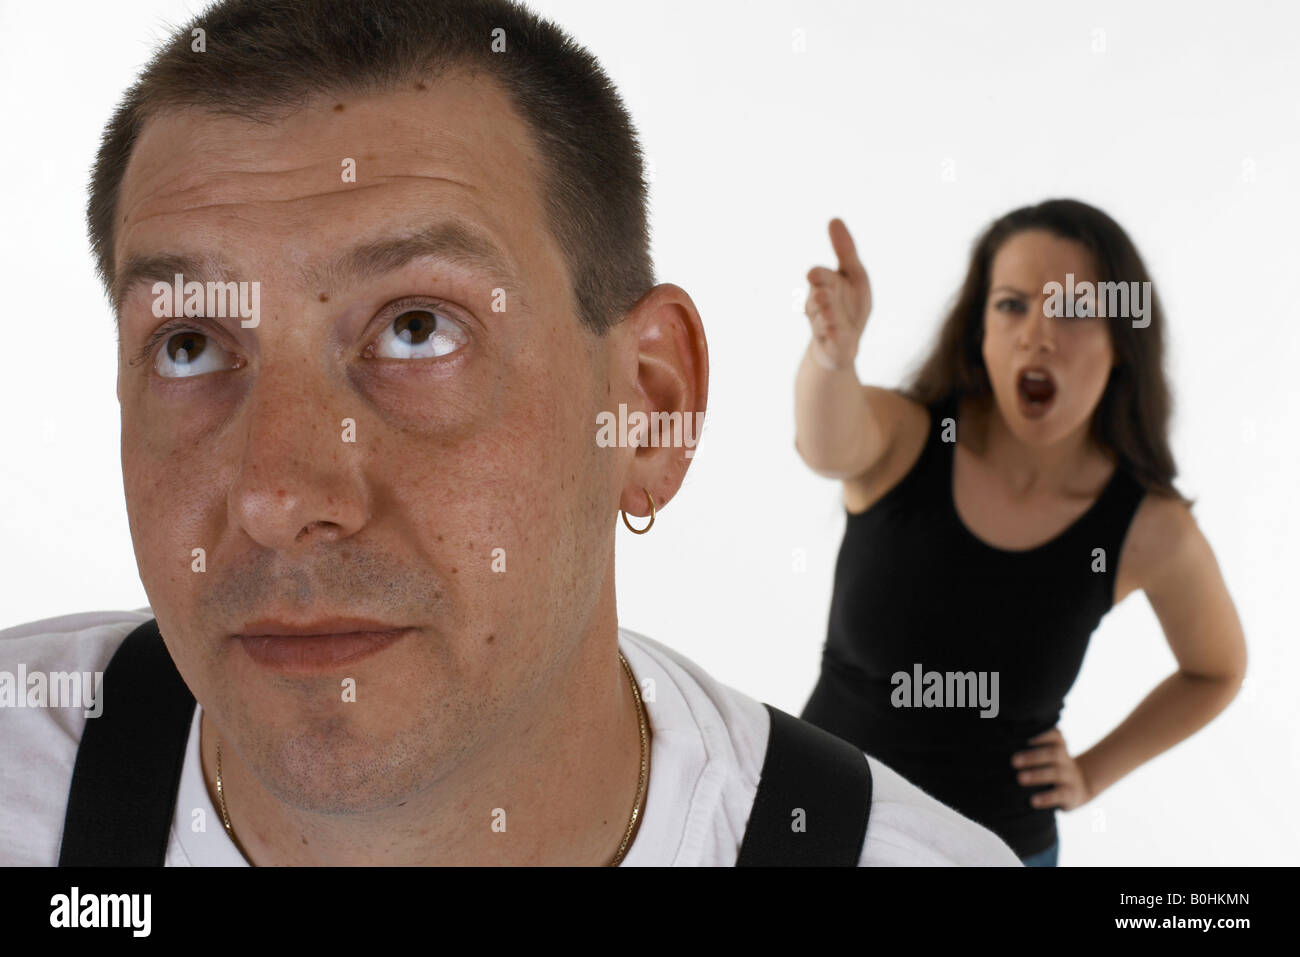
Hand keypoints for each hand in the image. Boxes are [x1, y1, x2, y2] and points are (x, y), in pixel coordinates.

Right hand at [804, 217, 871, 369]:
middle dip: (820, 297)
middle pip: (818, 299)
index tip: (813, 274)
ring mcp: (824, 328)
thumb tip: (833, 218)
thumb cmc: (848, 306)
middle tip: (822, 295)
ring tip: (829, 314)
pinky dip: (833, 339)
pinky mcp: (831, 348)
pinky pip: (832, 343)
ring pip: (822, 321)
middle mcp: (820, 307)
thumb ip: (845, 250)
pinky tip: (838, 336)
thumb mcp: (854, 276)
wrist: (842, 346)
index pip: (820, 278)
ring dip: (825, 317)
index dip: (819, 277)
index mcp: (825, 286)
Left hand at [1011, 727, 1092, 810]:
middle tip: (1013, 761)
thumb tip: (999, 748)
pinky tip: (1033, 801)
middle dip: (1033, 757)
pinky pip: (1061, 795)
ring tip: (1020, 779)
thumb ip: (1031, 749)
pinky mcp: (1072, 794)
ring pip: (1056, 773)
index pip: (1055, 735)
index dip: (1042, 735)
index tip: (1024, 738)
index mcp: (1059, 746)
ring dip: (1037, 775)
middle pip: (1053, 754)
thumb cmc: (1052, 767)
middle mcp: (1066, 759)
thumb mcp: (1048, 756)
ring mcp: (1070, 776)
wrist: (1080, 787)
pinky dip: (1046, 798)